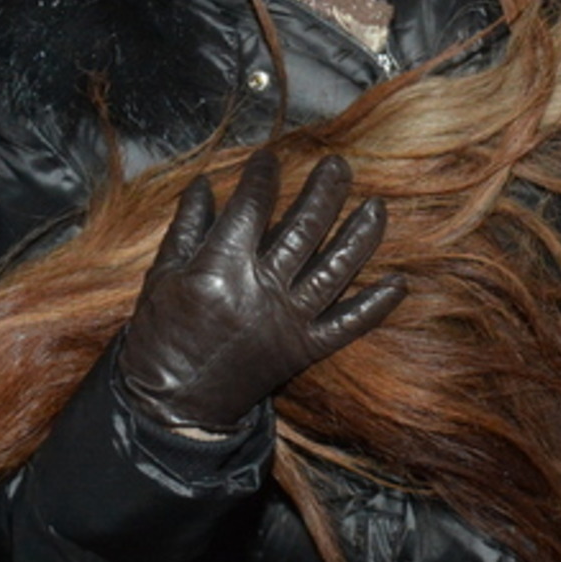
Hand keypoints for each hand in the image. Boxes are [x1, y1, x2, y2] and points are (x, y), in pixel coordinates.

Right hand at [116, 148, 405, 434]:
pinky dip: (374, 306)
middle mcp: (261, 290)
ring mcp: (288, 321)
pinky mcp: (303, 350)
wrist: (175, 403)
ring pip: (335, 271)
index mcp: (220, 268)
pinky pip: (347, 326)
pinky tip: (398, 284)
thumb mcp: (163, 273)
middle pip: (303, 229)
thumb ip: (186, 225)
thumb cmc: (162, 333)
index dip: (262, 177)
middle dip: (324, 192)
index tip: (269, 158)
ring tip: (378, 206)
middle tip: (340, 165)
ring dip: (360, 236)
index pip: (251, 207)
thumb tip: (203, 183)